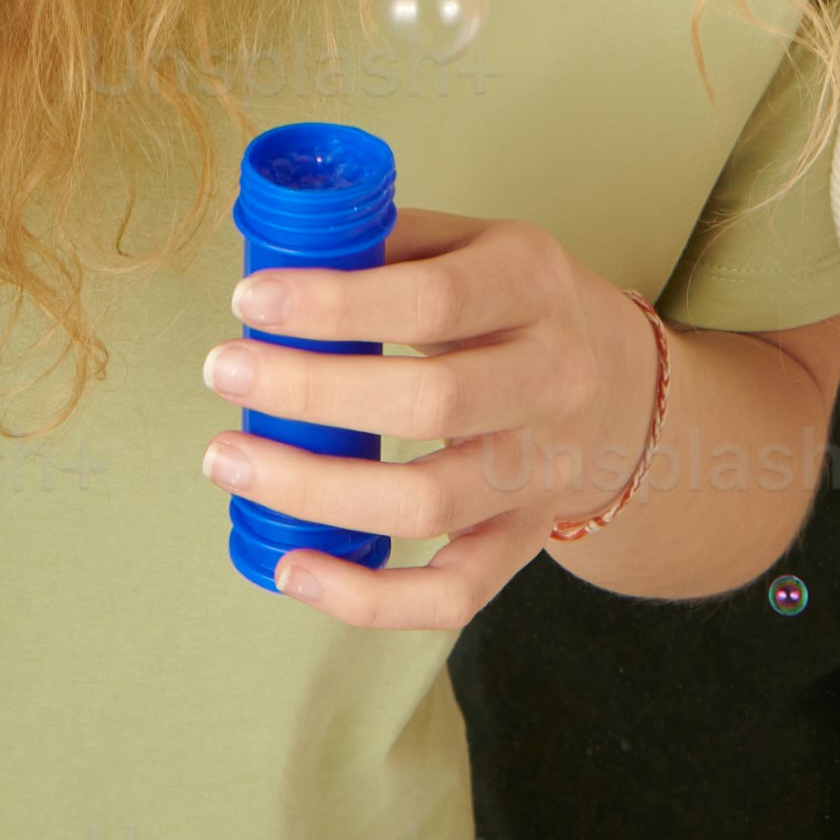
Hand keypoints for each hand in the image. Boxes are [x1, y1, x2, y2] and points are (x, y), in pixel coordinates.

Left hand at [199, 210, 663, 630]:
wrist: (615, 384)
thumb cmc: (508, 306)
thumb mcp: (467, 243)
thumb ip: (382, 244)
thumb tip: (274, 255)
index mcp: (531, 284)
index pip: (434, 298)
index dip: (336, 304)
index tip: (252, 301)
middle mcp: (552, 379)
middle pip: (432, 403)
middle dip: (312, 393)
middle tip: (224, 372)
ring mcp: (543, 469)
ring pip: (432, 503)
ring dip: (316, 490)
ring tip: (231, 462)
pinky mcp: (526, 541)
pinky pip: (453, 592)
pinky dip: (369, 596)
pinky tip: (294, 569)